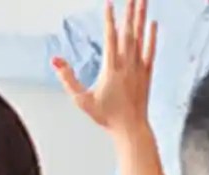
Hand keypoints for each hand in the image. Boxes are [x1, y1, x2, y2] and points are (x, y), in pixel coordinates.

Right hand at [54, 0, 156, 134]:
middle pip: (129, 32)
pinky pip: (151, 50)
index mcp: (112, 68)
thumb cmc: (106, 116)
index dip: (110, 19)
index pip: (111, 38)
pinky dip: (152, 36)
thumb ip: (67, 78)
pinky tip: (153, 24)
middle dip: (130, 11)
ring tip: (143, 1)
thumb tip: (55, 61)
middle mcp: (128, 64)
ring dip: (142, 17)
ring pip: (141, 37)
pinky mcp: (147, 72)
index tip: (109, 3)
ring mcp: (139, 67)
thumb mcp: (80, 99)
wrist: (130, 127)